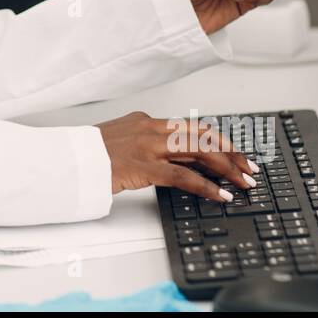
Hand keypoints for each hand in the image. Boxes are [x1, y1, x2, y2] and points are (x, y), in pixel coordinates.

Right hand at [95, 111, 258, 199]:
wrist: (68, 159)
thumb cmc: (89, 155)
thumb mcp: (121, 141)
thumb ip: (146, 145)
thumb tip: (171, 161)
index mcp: (147, 121)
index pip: (193, 127)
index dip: (219, 139)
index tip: (235, 152)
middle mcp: (152, 129)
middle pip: (203, 136)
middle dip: (232, 152)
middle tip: (250, 167)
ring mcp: (148, 146)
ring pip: (199, 151)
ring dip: (227, 167)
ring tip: (244, 182)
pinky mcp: (143, 166)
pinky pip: (183, 176)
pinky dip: (207, 186)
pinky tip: (222, 195)